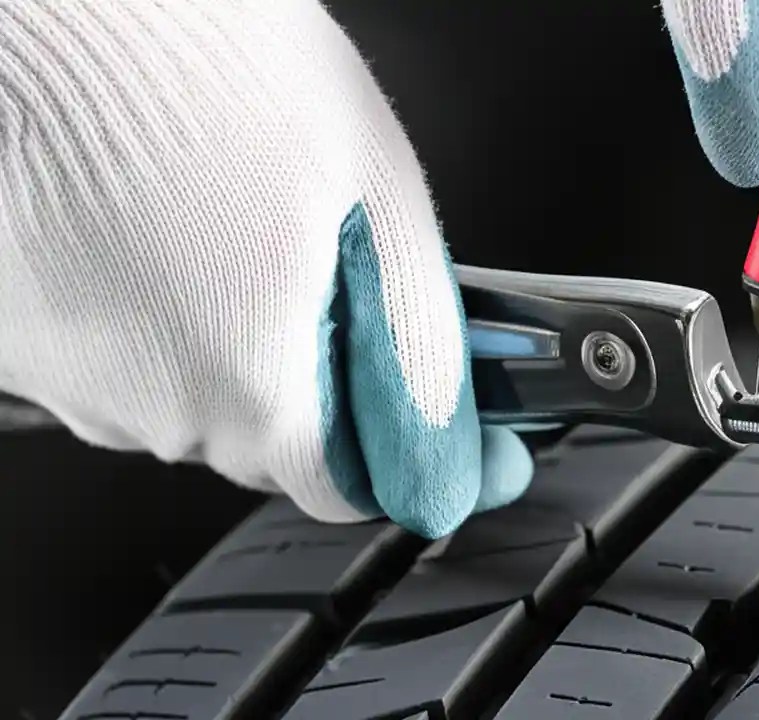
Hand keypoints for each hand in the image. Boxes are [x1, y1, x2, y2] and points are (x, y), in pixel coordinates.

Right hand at [0, 0, 530, 538]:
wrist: (54, 3)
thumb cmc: (203, 64)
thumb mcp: (376, 202)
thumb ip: (420, 353)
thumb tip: (454, 464)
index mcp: (247, 392)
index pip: (348, 489)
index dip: (410, 456)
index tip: (448, 426)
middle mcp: (146, 408)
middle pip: (276, 436)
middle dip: (327, 369)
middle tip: (338, 264)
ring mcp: (71, 374)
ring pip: (195, 391)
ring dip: (238, 330)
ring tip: (243, 218)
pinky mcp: (22, 336)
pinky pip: (121, 350)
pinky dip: (162, 305)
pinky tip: (172, 223)